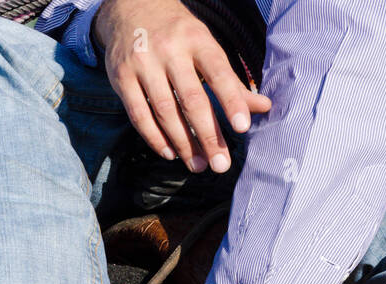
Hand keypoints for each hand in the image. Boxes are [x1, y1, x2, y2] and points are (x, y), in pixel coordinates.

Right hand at [92, 0, 270, 173]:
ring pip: (164, 110)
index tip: (242, 128)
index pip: (217, 72)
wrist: (131, 8)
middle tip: (220, 164)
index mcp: (197, 39)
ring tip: (198, 165)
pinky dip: (154, 138)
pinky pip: (138, 114)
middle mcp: (169, 50)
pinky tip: (170, 153)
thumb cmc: (178, 34)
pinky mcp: (121, 77)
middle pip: (190, 98)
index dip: (230, 100)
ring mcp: (143, 63)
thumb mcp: (206, 46)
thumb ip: (231, 80)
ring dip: (182, 143)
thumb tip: (263, 107)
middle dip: (207, 134)